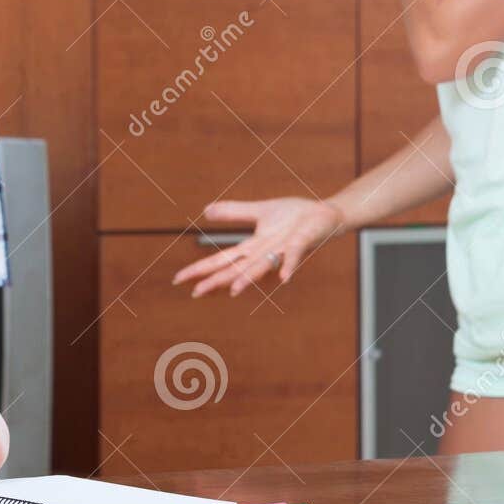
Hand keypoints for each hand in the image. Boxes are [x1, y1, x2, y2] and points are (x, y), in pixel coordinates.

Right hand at [172, 196, 343, 296]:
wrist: (324, 215)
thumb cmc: (294, 216)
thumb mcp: (258, 211)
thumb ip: (233, 212)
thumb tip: (205, 211)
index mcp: (253, 247)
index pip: (221, 260)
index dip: (201, 269)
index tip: (179, 279)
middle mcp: (264, 253)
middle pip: (235, 268)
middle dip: (215, 280)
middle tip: (195, 292)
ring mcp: (281, 251)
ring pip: (261, 267)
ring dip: (247, 279)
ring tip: (231, 290)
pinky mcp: (300, 243)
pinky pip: (293, 256)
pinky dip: (288, 266)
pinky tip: (283, 278)